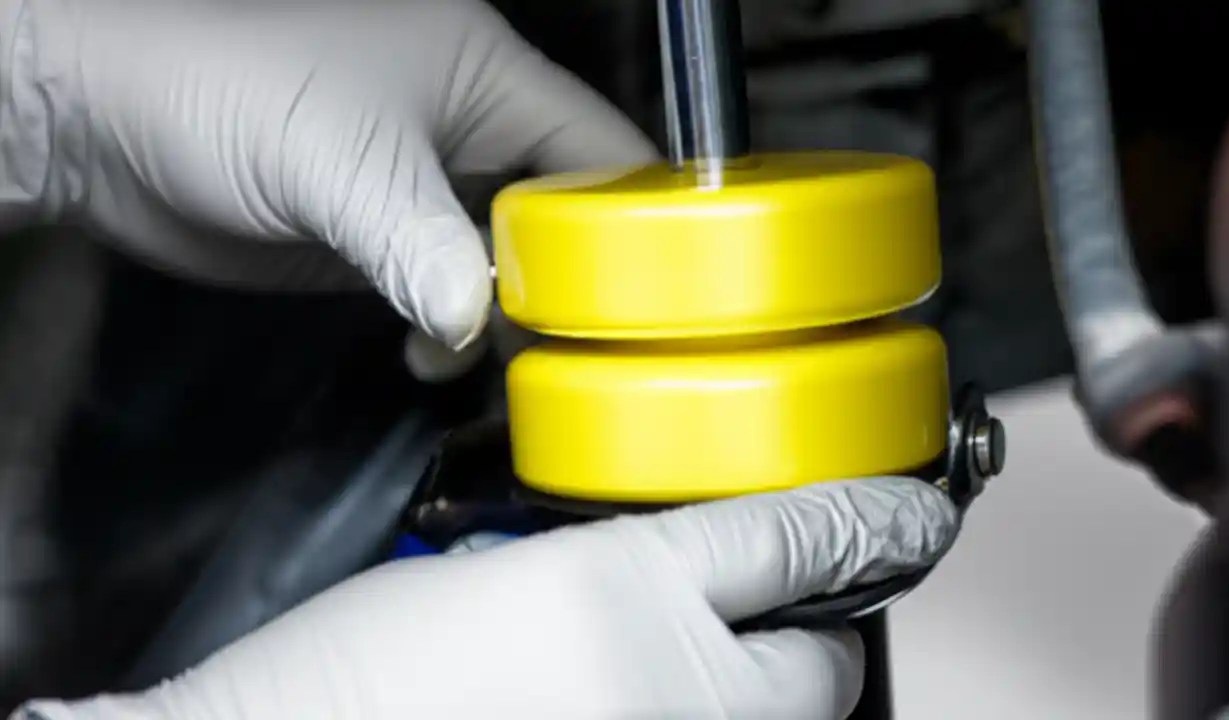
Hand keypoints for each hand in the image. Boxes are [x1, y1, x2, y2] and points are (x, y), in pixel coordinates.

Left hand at [0, 0, 655, 348]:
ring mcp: (423, 184)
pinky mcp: (381, 235)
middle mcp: (467, 127)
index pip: (601, 147)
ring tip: (505, 358)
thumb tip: (474, 321)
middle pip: (564, 212)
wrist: (107, 121)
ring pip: (507, 259)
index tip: (666, 290)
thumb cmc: (223, 84)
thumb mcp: (341, 161)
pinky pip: (447, 289)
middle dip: (576, 280)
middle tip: (584, 342)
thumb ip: (420, 242)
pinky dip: (451, 329)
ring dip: (508, 315)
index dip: (642, 216)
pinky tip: (431, 351)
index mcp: (485, 76)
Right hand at [17, 476, 956, 718]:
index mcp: (618, 595)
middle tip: (776, 605)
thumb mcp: (494, 575)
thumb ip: (611, 564)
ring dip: (764, 693)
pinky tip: (648, 697)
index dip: (874, 518)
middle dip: (815, 630)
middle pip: (822, 667)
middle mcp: (665, 697)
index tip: (916, 512)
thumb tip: (685, 562)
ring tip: (686, 668)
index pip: (797, 539)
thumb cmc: (352, 674)